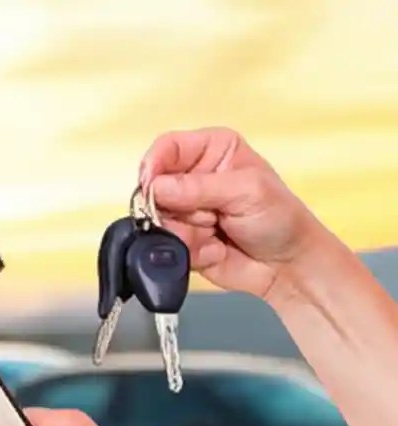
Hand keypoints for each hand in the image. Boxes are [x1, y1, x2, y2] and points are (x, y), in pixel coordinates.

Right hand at [139, 127, 333, 299]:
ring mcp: (183, 210)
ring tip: (216, 234)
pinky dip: (188, 250)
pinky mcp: (179, 238)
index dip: (154, 164)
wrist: (287, 265)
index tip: (151, 186)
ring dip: (185, 231)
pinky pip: (163, 245)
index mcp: (211, 150)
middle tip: (209, 217)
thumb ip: (199, 187)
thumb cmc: (279, 218)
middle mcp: (192, 177)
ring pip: (156, 219)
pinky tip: (214, 250)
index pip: (167, 147)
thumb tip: (155, 187)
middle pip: (154, 186)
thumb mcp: (246, 191)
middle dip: (175, 207)